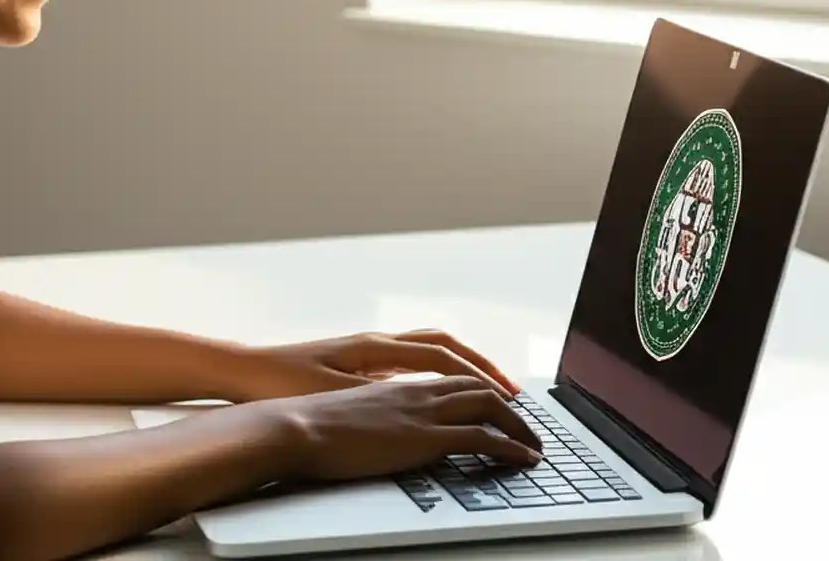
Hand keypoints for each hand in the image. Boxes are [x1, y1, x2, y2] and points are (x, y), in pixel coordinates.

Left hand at [227, 328, 520, 402]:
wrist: (242, 371)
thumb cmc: (281, 382)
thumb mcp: (334, 394)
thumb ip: (380, 395)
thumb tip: (422, 399)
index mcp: (376, 347)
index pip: (443, 357)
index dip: (479, 377)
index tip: (508, 397)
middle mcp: (376, 343)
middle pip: (443, 346)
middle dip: (480, 367)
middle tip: (511, 391)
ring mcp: (366, 351)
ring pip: (427, 353)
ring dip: (459, 368)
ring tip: (485, 390)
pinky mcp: (356, 364)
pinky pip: (409, 365)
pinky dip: (435, 375)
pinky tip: (440, 396)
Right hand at [253, 375, 542, 480]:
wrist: (294, 427)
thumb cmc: (306, 421)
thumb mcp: (341, 405)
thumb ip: (366, 406)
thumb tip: (377, 417)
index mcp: (392, 378)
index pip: (447, 370)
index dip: (475, 380)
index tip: (493, 394)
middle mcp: (414, 387)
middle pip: (474, 382)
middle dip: (505, 397)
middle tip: (524, 417)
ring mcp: (422, 410)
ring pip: (487, 403)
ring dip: (517, 422)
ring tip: (534, 441)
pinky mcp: (425, 436)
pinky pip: (482, 436)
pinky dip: (511, 445)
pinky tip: (525, 457)